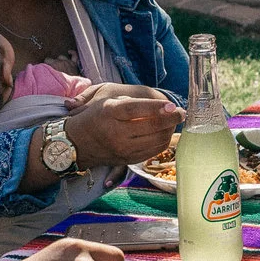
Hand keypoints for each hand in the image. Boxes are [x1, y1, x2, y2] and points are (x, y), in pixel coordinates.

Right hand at [63, 83, 183, 166]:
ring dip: (170, 130)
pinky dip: (163, 141)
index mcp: (109, 112)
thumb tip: (161, 106)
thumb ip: (132, 102)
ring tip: (174, 121)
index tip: (173, 105)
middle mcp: (116, 132)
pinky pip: (152, 151)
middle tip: (182, 112)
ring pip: (156, 140)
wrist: (77, 143)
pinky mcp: (128, 160)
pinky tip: (165, 132)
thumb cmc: (95, 116)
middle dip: (171, 119)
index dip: (156, 107)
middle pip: (151, 126)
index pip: (136, 109)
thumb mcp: (107, 101)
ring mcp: (123, 149)